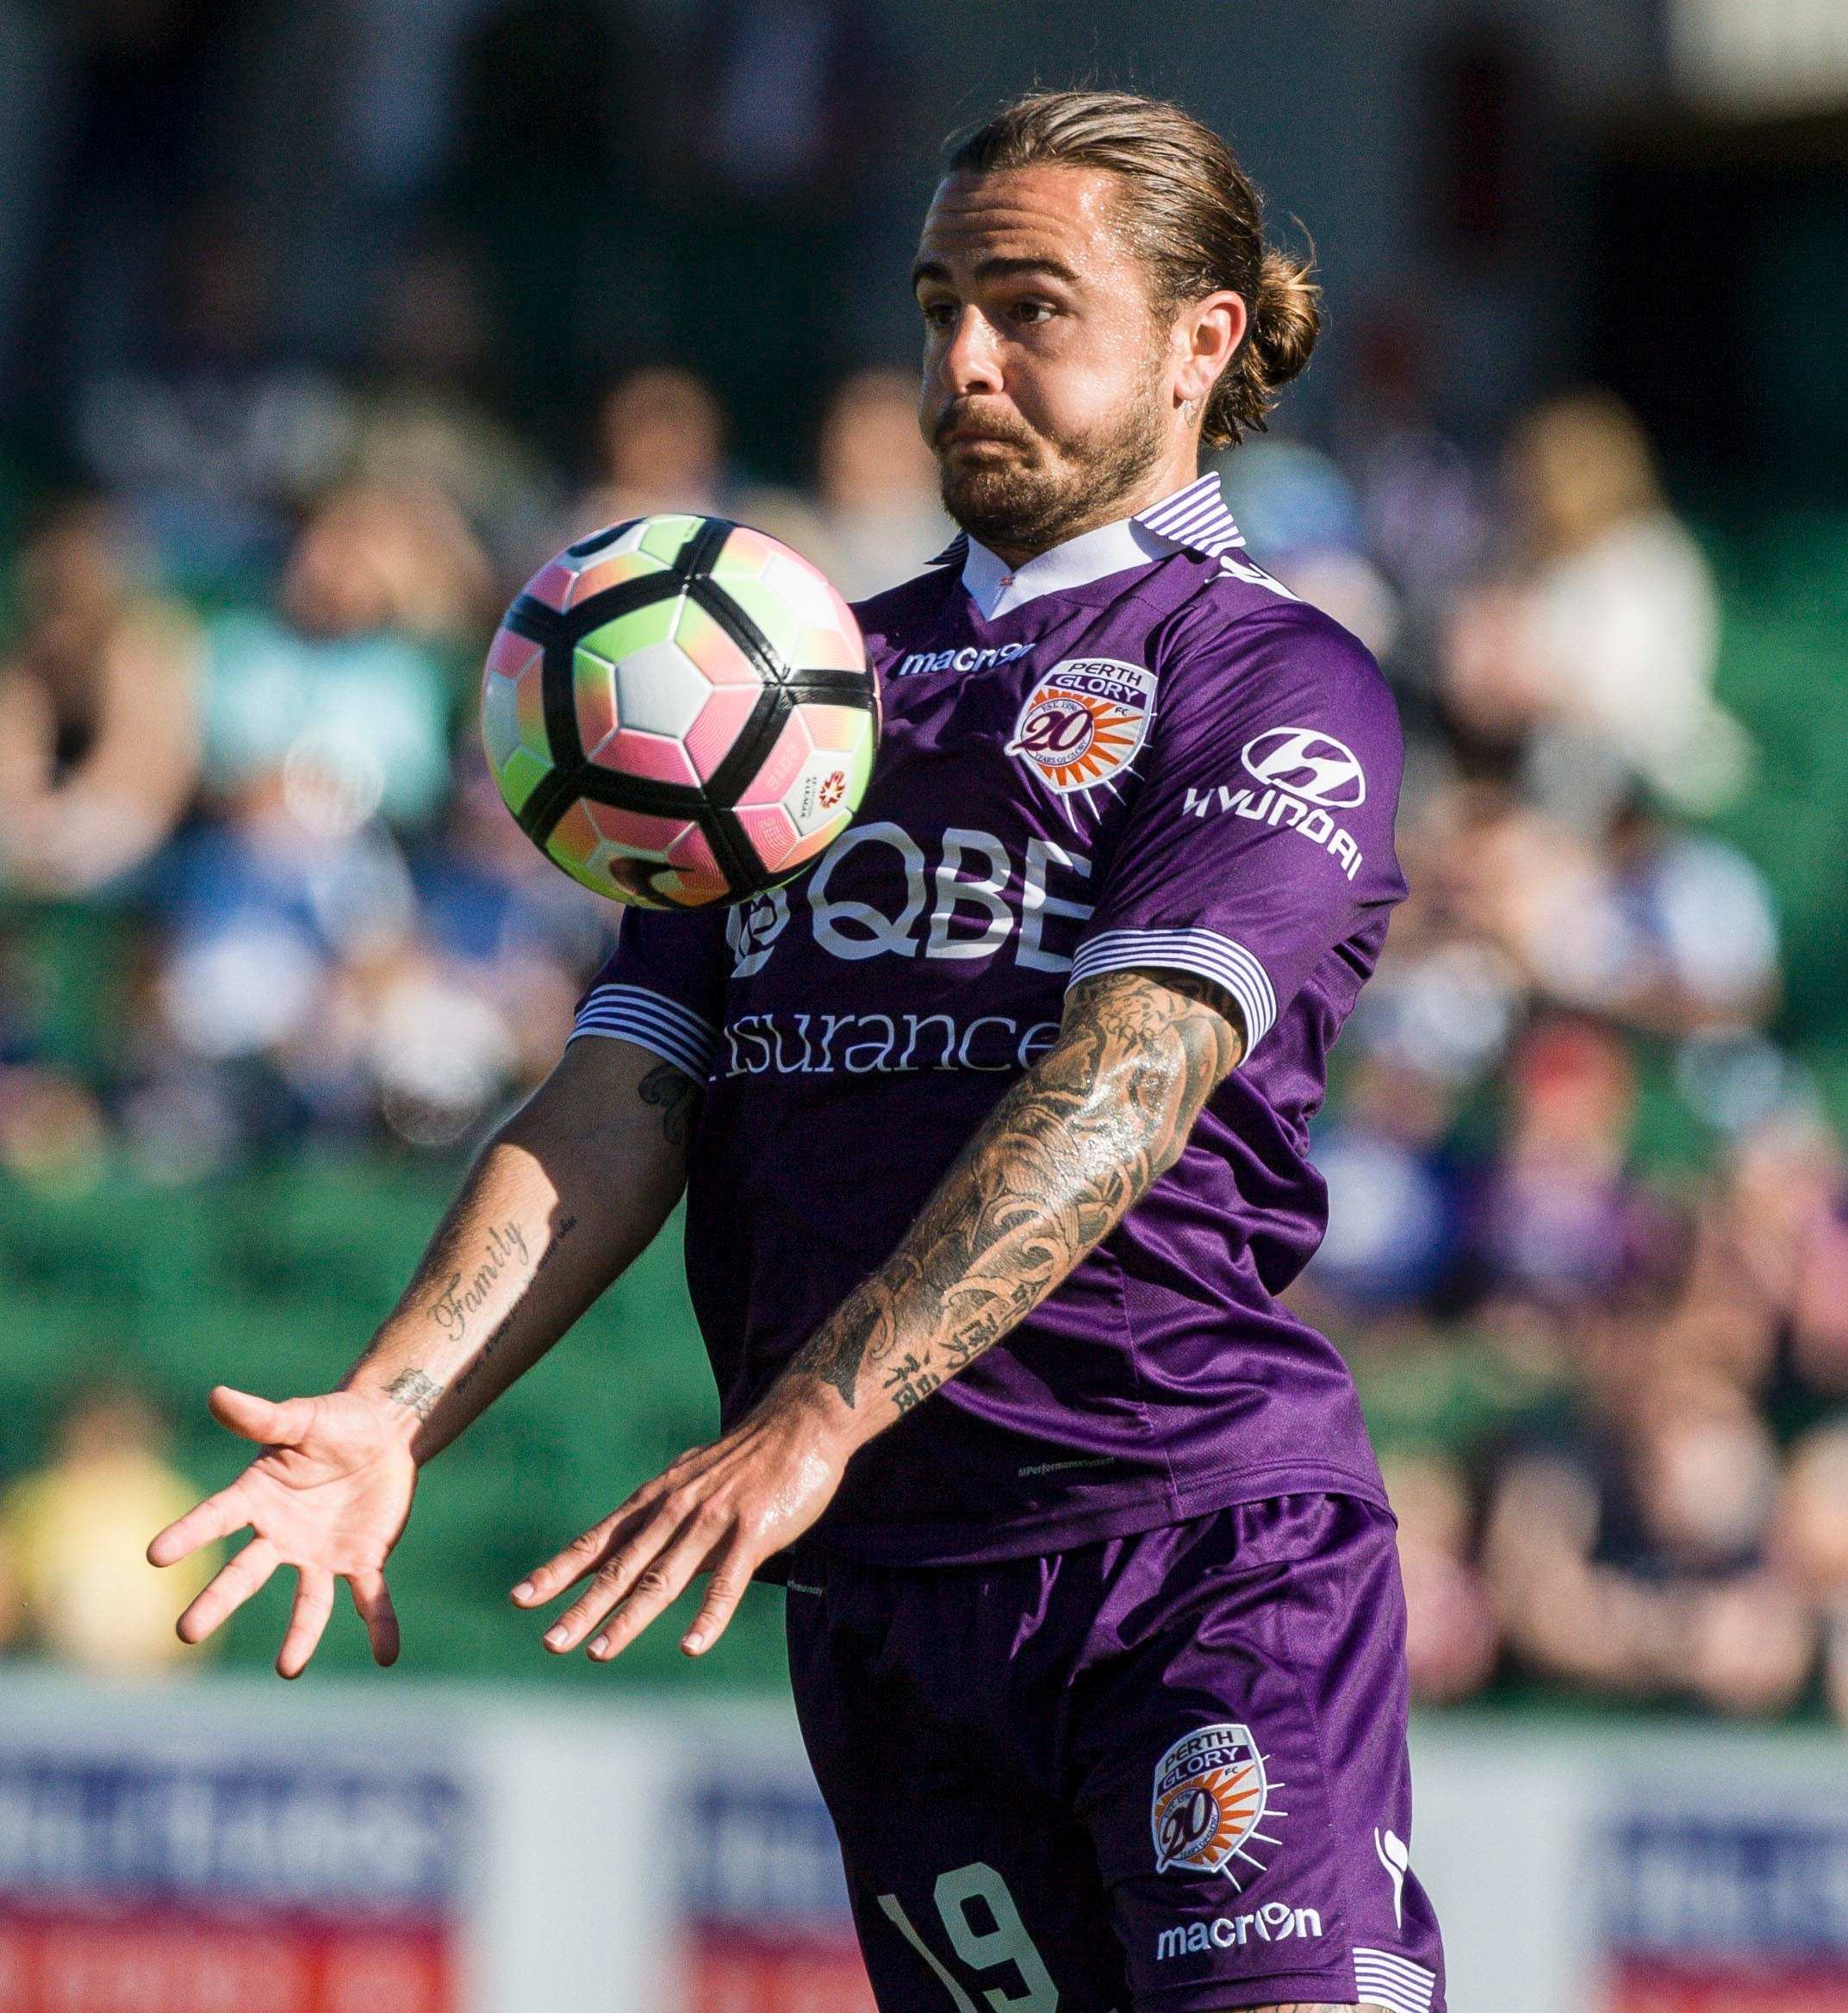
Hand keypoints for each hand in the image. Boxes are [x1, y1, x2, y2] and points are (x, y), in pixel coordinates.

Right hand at [147, 1384, 416, 1677]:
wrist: (384, 1433)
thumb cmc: (335, 1422)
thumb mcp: (302, 1416)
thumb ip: (263, 1415)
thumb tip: (217, 1394)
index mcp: (259, 1496)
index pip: (217, 1516)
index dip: (189, 1533)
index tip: (155, 1553)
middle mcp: (282, 1535)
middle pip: (247, 1573)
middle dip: (218, 1600)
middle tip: (186, 1633)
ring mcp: (321, 1553)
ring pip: (308, 1601)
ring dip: (301, 1633)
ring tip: (289, 1669)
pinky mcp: (362, 1560)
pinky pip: (370, 1598)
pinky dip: (380, 1625)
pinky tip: (387, 1655)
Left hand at [513, 1393, 846, 1661]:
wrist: (801, 1423)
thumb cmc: (745, 1458)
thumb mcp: (690, 1478)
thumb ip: (661, 1512)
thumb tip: (628, 1539)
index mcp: (656, 1501)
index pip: (598, 1541)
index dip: (559, 1570)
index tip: (520, 1598)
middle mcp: (675, 1510)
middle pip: (621, 1567)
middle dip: (582, 1607)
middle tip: (549, 1642)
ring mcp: (713, 1521)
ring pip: (664, 1578)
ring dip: (629, 1618)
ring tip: (598, 1651)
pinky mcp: (753, 1532)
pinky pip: (727, 1582)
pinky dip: (708, 1616)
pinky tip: (691, 1647)